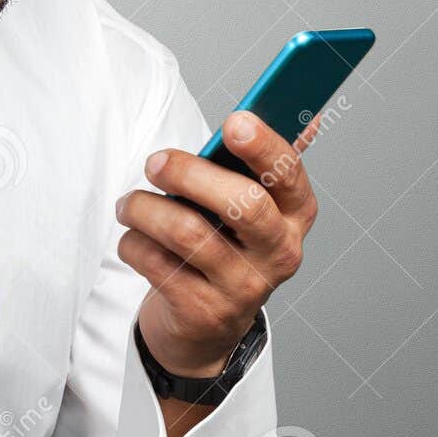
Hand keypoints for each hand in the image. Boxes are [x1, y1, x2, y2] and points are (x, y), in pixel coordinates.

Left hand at [115, 110, 322, 378]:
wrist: (207, 321)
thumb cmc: (227, 241)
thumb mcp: (254, 202)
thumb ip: (268, 160)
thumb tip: (309, 115)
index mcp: (296, 214)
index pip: (288, 174)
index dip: (263, 146)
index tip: (233, 122)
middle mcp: (279, 252)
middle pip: (242, 204)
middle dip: (189, 174)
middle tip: (154, 162)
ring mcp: (243, 287)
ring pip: (188, 233)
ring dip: (145, 209)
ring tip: (128, 204)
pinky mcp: (204, 311)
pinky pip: (157, 264)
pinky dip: (134, 243)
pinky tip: (134, 237)